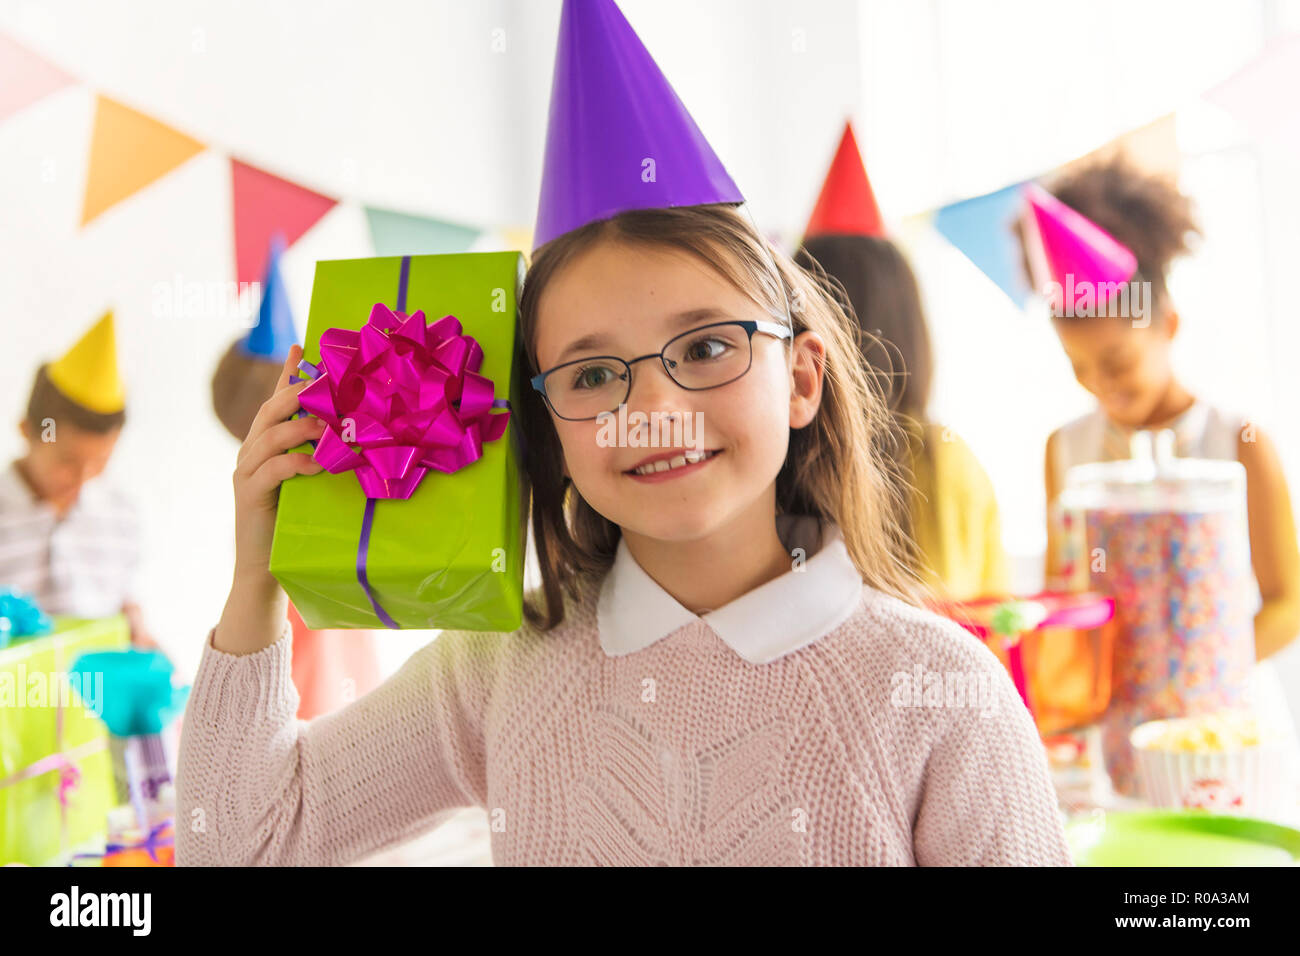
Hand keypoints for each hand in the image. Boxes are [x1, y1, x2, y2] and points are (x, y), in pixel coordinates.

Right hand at [231, 344, 326, 581]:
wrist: (265, 568)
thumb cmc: (295, 523)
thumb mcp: (311, 481)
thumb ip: (322, 455)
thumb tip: (354, 435)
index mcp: (266, 444)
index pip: (275, 400)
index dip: (287, 373)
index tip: (302, 346)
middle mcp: (251, 451)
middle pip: (270, 410)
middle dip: (298, 394)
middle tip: (326, 386)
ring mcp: (246, 471)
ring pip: (268, 435)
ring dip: (300, 426)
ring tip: (328, 426)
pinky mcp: (249, 494)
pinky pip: (271, 469)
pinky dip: (294, 462)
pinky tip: (316, 463)